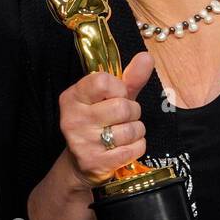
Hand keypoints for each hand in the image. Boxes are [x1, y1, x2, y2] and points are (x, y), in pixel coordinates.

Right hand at [58, 52, 153, 187]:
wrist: (83, 162)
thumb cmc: (100, 123)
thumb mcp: (111, 97)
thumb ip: (129, 78)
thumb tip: (147, 57)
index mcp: (73, 97)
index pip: (103, 82)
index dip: (119, 89)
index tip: (117, 96)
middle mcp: (74, 118)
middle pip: (122, 107)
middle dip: (133, 112)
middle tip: (124, 117)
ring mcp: (83, 142)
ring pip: (131, 129)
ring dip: (136, 130)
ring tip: (125, 132)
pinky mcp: (96, 162)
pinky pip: (134, 149)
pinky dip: (137, 146)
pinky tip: (125, 146)